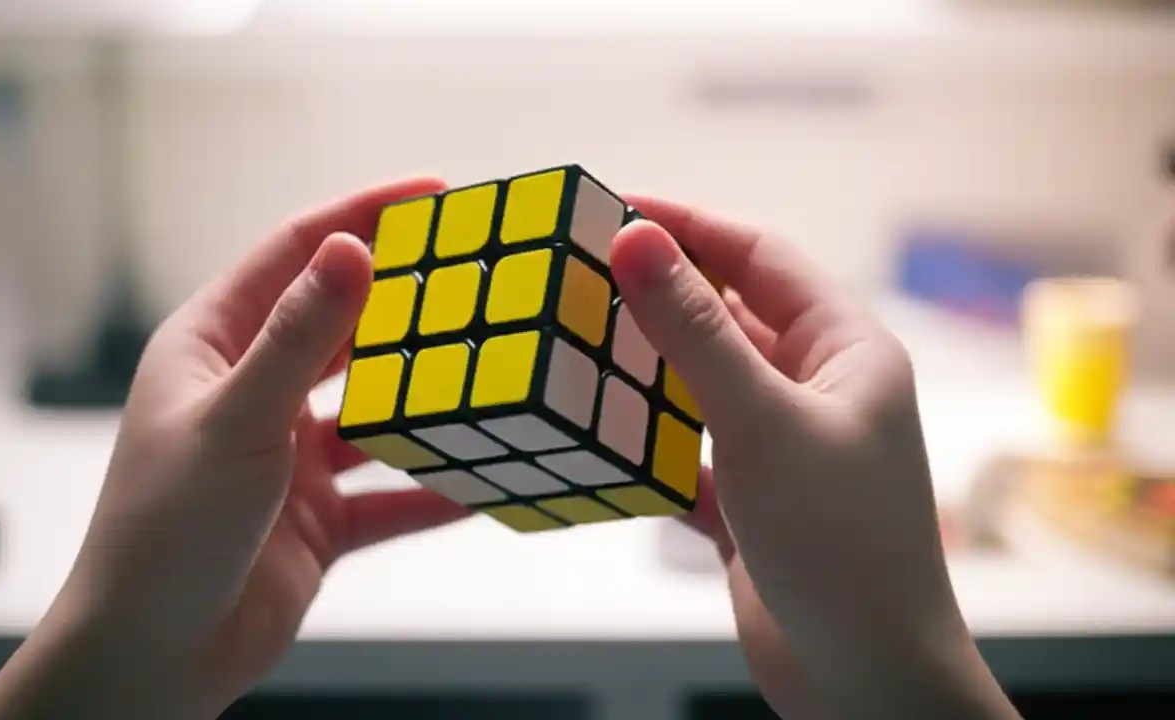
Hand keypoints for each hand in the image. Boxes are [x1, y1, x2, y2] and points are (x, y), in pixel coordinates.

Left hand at [0, 178, 469, 719]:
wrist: (151, 658)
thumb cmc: (163, 531)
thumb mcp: (237, 419)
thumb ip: (299, 337)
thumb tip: (351, 247)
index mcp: (213, 345)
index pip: (295, 253)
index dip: (363, 214)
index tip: (434, 193)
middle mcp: (253, 391)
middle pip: (344, 327)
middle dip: (408, 304)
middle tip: (482, 278)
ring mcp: (288, 456)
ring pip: (374, 409)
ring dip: (425, 396)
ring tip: (493, 370)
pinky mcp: (316, 517)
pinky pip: (389, 494)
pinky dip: (432, 489)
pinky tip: (482, 480)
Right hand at [613, 198, 1018, 719]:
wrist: (865, 682)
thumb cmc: (840, 545)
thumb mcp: (761, 423)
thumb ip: (695, 332)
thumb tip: (636, 239)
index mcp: (845, 350)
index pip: (758, 257)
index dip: (687, 225)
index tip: (613, 206)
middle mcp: (817, 390)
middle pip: (725, 316)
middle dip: (656, 294)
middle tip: (576, 273)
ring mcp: (782, 447)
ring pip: (700, 386)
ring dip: (642, 368)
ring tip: (571, 344)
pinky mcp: (750, 502)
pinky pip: (686, 453)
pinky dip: (643, 444)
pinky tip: (595, 437)